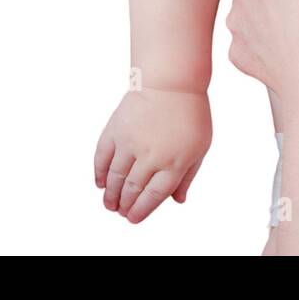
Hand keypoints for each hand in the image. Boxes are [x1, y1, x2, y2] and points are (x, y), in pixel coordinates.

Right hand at [93, 85, 211, 223]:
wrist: (172, 81)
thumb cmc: (190, 114)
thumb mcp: (200, 146)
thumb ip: (188, 176)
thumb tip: (177, 201)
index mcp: (175, 162)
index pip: (153, 196)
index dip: (141, 211)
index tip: (133, 218)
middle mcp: (151, 155)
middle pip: (132, 189)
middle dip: (124, 205)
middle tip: (120, 212)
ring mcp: (131, 142)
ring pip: (114, 177)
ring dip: (110, 194)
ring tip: (109, 204)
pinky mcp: (116, 130)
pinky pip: (102, 157)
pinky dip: (98, 173)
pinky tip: (100, 183)